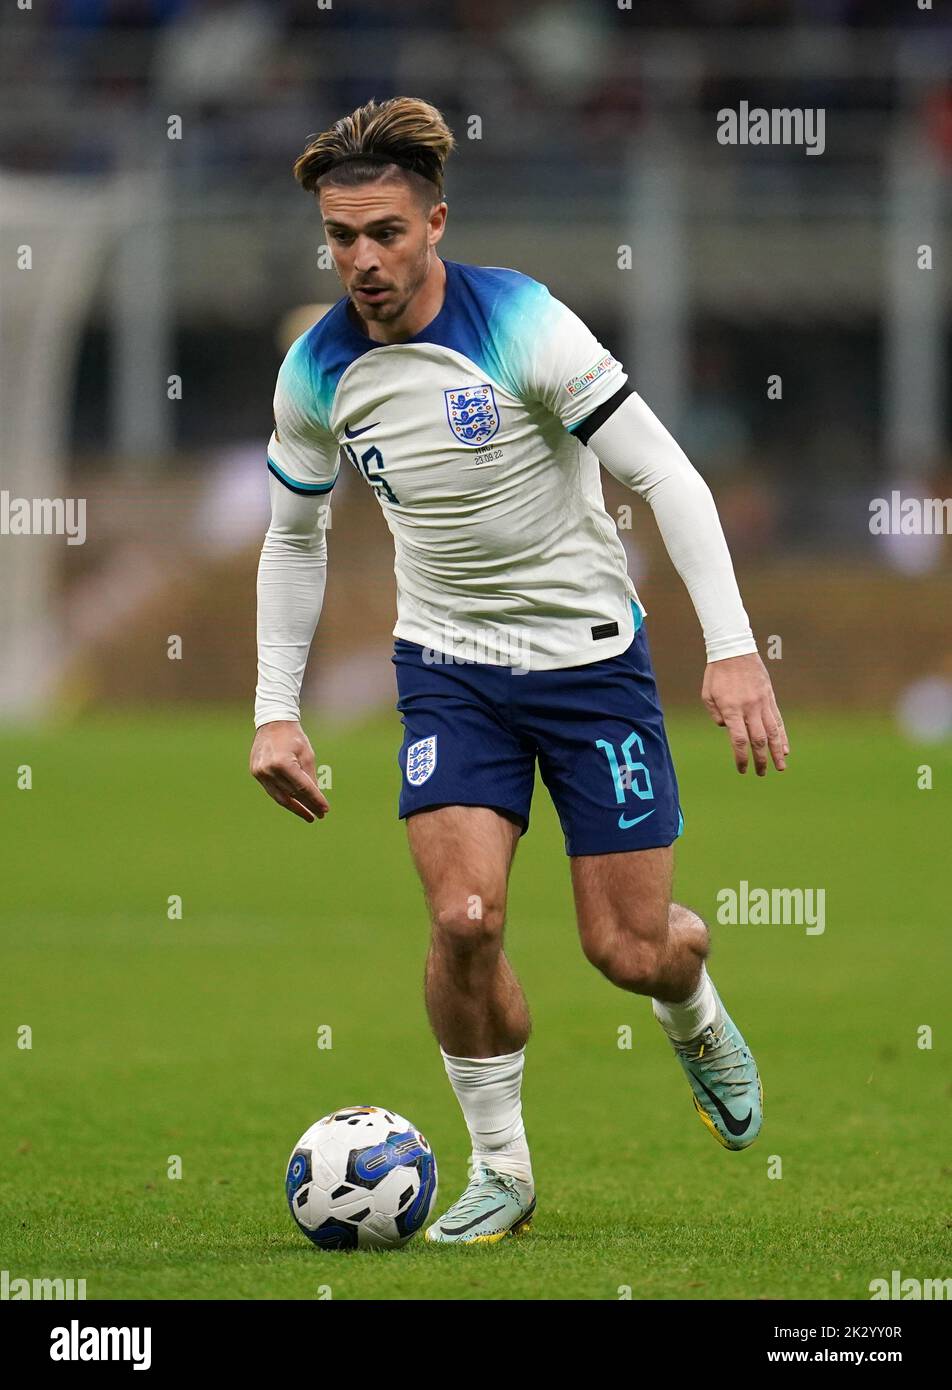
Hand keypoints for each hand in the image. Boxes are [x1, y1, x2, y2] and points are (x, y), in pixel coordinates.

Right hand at [250, 720, 329, 821]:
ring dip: (295, 807)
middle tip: (319, 815)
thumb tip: (315, 799)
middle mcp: (269, 770)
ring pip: (280, 797)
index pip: (303, 788)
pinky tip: (295, 804)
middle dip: (307, 806)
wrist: (273, 723)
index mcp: (284, 763)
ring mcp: (260, 772)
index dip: (315, 800)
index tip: (325, 810)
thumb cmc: (294, 738)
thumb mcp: (307, 755)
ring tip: (308, 815)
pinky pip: (272, 790)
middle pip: (292, 794)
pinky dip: (284, 798)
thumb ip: (310, 778)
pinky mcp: (256, 773)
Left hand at [701, 653, 788, 775]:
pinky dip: (783, 735)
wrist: (734, 649)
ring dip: (777, 752)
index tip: (742, 769)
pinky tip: (785, 748)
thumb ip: (715, 714)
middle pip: (758, 740)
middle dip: (761, 760)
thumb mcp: (707, 694)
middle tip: (761, 773)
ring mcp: (762, 702)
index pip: (739, 740)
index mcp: (731, 709)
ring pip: (773, 732)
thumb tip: (726, 729)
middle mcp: (749, 708)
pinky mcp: (769, 697)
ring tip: (780, 767)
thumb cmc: (717, 673)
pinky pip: (778, 719)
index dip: (741, 757)